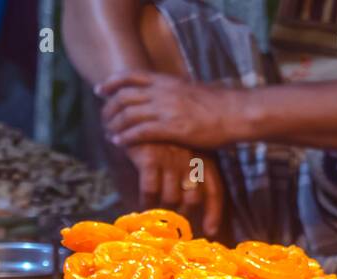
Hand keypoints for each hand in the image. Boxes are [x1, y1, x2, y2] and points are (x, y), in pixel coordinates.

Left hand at [98, 72, 239, 150]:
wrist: (235, 112)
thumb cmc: (218, 105)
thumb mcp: (191, 90)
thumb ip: (175, 92)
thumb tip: (168, 96)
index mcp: (167, 80)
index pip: (131, 75)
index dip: (112, 82)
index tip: (101, 90)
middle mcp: (162, 92)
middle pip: (124, 96)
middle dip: (109, 108)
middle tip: (103, 119)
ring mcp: (165, 109)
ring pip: (128, 115)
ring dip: (114, 125)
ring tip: (109, 134)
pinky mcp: (170, 128)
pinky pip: (139, 132)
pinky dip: (125, 138)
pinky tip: (119, 143)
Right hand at [122, 142, 223, 235]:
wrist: (133, 109)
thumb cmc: (159, 135)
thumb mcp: (181, 149)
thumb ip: (190, 172)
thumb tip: (192, 204)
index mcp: (202, 154)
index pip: (214, 189)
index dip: (214, 213)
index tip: (211, 232)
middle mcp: (189, 157)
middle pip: (192, 199)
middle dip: (183, 214)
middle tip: (172, 221)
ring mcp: (170, 157)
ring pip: (171, 198)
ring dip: (162, 209)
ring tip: (155, 211)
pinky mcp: (150, 157)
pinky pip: (151, 190)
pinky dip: (146, 201)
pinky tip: (143, 203)